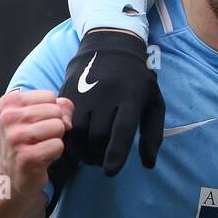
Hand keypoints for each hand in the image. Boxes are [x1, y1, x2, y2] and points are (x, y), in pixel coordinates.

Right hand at [0, 90, 73, 197]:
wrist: (11, 174)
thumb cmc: (26, 141)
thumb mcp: (37, 116)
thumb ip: (59, 106)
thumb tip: (66, 119)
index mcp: (9, 103)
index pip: (49, 96)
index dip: (52, 110)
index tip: (38, 122)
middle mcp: (8, 118)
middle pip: (55, 111)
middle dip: (55, 124)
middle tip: (41, 137)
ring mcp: (15, 138)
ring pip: (58, 127)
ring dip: (55, 138)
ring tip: (41, 146)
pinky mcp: (26, 156)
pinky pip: (58, 145)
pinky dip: (55, 152)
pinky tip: (42, 156)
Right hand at [59, 28, 165, 175]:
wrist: (111, 45)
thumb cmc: (137, 79)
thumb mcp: (153, 101)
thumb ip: (153, 133)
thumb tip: (149, 164)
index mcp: (131, 96)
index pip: (121, 130)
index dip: (115, 154)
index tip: (110, 171)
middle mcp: (107, 94)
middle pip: (98, 135)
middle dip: (98, 156)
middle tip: (101, 163)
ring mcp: (85, 92)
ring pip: (77, 131)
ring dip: (82, 150)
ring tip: (88, 156)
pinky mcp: (68, 91)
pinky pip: (64, 121)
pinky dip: (68, 137)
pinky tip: (75, 144)